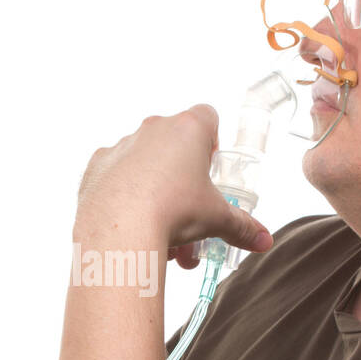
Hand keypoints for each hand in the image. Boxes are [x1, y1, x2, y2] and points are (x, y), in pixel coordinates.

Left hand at [75, 104, 272, 262]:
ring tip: (166, 241)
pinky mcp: (96, 167)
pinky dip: (126, 199)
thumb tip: (264, 241)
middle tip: (191, 217)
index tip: (209, 171)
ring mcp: (121, 146)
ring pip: (145, 167)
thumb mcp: (216, 220)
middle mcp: (153, 129)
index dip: (212, 142)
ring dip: (158, 198)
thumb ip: (242, 227)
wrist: (119, 229)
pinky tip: (134, 227)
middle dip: (185, 184)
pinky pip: (116, 178)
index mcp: (188, 129)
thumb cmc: (173, 211)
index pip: (207, 117)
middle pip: (175, 148)